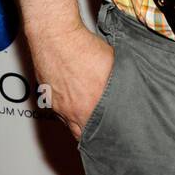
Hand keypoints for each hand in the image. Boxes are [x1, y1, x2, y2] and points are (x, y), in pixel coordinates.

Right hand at [32, 25, 116, 142]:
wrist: (57, 37)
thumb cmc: (85, 48)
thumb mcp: (113, 66)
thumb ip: (119, 83)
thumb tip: (128, 90)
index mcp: (90, 107)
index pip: (97, 134)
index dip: (105, 136)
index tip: (111, 136)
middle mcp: (71, 110)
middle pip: (80, 133)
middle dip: (90, 133)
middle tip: (100, 130)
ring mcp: (57, 104)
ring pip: (68, 121)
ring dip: (77, 120)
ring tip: (87, 114)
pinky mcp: (47, 95)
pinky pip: (58, 108)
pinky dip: (66, 108)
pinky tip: (74, 98)